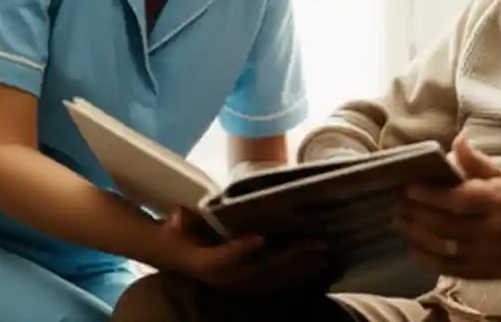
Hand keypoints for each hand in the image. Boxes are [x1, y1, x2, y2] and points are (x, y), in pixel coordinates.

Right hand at [158, 208, 331, 292]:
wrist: (179, 257)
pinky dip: (298, 276)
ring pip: (273, 280)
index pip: (222, 259)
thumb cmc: (181, 235)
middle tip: (315, 243)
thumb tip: (178, 215)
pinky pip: (277, 285)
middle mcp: (224, 278)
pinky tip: (318, 266)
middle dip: (290, 259)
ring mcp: (240, 284)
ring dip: (300, 268)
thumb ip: (180, 220)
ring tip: (323, 253)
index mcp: (205, 262)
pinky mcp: (251, 285)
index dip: (240, 251)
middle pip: (259, 271)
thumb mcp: (176, 225)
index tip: (259, 238)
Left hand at [393, 136, 500, 279]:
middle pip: (447, 224)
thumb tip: (458, 140)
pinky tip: (412, 247)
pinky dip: (428, 258)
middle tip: (396, 202)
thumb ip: (475, 161)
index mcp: (498, 201)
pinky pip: (450, 268)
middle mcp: (494, 229)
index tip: (409, 188)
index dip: (433, 195)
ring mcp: (488, 254)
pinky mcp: (482, 272)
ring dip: (417, 234)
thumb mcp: (499, 176)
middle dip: (417, 213)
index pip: (461, 199)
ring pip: (445, 247)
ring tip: (399, 220)